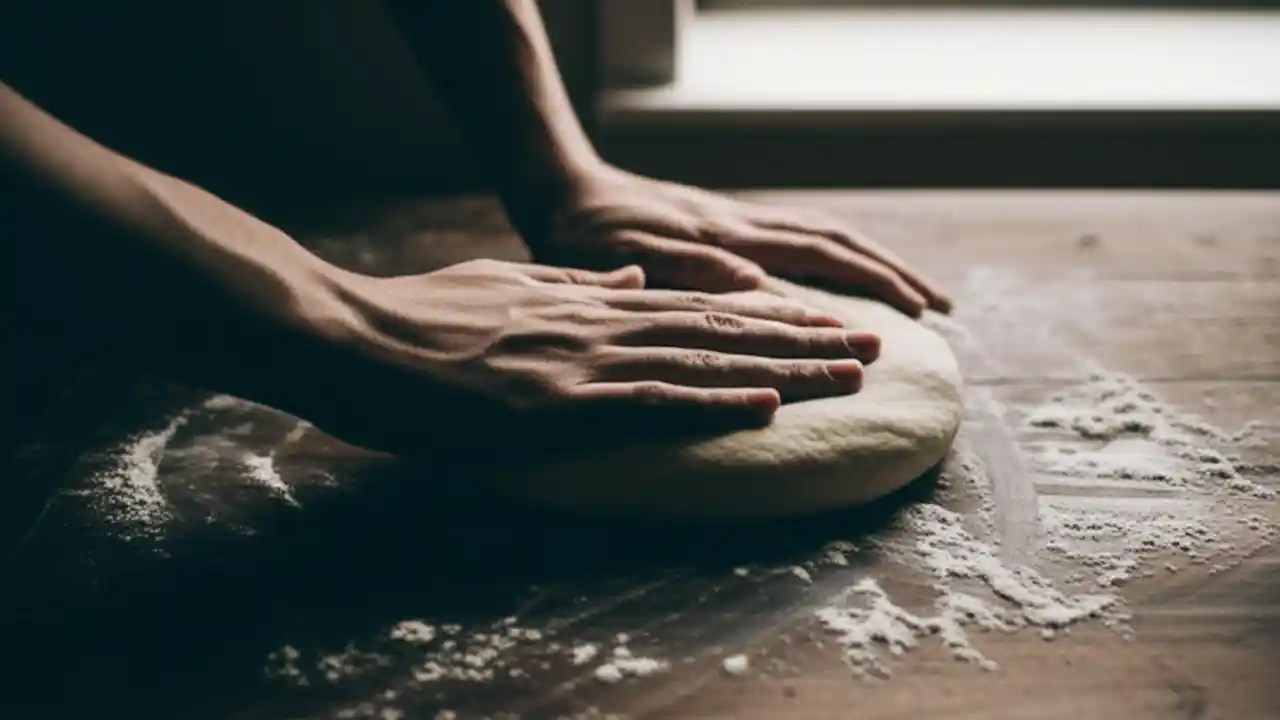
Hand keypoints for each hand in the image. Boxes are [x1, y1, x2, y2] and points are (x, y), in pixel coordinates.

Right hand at [297, 259, 879, 453]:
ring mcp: (582, 364)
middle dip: (803, 339)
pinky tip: (768, 406)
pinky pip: (651, 404)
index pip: (698, 308)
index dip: (769, 316)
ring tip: (851, 373)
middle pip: (721, 331)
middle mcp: (600, 326)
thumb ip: (576, 284)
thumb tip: (636, 280)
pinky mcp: (556, 406)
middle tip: (873, 345)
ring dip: (784, 369)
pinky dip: (715, 405)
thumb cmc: (419, 318)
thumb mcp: (507, 285)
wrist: (352, 334)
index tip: (823, 321)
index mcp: (589, 303)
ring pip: (705, 364)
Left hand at [539, 166, 949, 316]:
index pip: (821, 258)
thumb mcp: (630, 258)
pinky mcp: (723, 227)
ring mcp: (736, 224)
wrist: (561, 190)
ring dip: (872, 264)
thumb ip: (692, 269)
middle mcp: (743, 228)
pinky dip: (835, 258)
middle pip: (837, 244)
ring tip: (911, 293)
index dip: (874, 285)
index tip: (919, 314)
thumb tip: (763, 287)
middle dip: (893, 275)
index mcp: (729, 240)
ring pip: (822, 237)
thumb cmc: (587, 234)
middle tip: (942, 308)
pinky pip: (797, 239)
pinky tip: (843, 277)